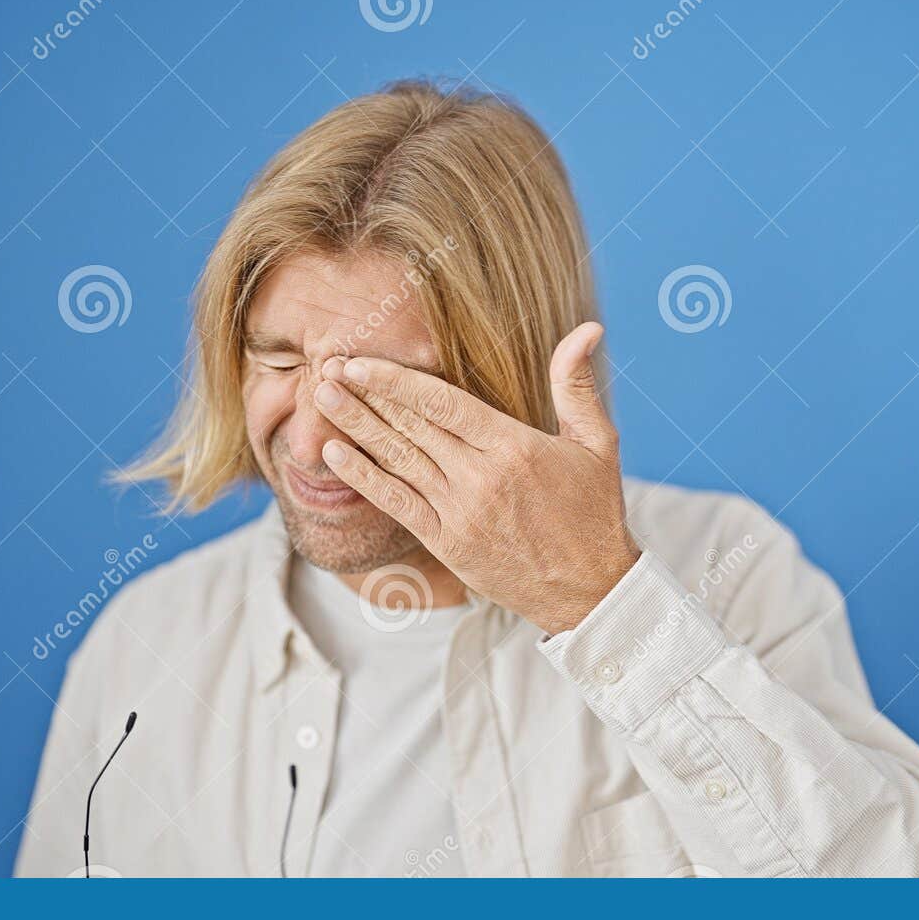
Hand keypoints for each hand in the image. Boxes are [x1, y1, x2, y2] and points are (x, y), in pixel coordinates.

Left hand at [315, 322, 639, 634]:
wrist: (590, 591)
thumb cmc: (594, 512)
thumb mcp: (597, 443)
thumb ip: (576, 385)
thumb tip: (586, 328)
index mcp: (514, 447)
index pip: (443, 403)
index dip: (396, 380)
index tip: (361, 361)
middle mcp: (481, 478)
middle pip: (411, 427)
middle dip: (365, 394)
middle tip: (327, 366)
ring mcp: (461, 513)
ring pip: (398, 460)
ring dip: (356, 426)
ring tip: (321, 397)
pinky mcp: (448, 543)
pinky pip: (398, 505)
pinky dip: (364, 478)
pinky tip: (335, 454)